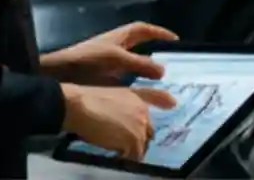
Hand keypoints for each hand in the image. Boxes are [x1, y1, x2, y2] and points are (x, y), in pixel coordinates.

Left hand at [41, 21, 178, 84]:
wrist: (61, 73)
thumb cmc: (88, 60)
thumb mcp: (117, 59)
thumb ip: (140, 64)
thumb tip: (163, 69)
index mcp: (119, 37)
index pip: (143, 29)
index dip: (159, 32)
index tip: (174, 39)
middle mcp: (115, 45)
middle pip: (138, 42)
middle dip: (153, 47)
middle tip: (168, 58)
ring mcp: (108, 60)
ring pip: (132, 59)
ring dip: (144, 64)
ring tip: (158, 76)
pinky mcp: (102, 74)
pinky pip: (124, 73)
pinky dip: (134, 78)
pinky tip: (139, 89)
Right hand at [61, 84, 177, 160]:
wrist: (80, 106)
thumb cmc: (87, 101)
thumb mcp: (110, 96)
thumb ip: (124, 106)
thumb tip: (127, 122)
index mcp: (137, 98)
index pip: (157, 98)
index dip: (164, 102)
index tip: (172, 103)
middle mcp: (143, 111)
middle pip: (148, 131)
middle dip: (139, 139)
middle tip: (124, 144)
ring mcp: (140, 126)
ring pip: (142, 145)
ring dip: (132, 150)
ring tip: (117, 150)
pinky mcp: (134, 140)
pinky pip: (135, 156)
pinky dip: (127, 158)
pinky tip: (116, 155)